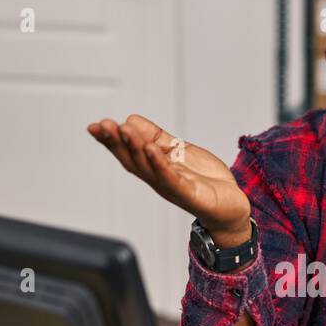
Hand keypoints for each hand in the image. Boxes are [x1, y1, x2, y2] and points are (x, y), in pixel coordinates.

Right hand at [87, 115, 251, 245]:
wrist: (231, 206)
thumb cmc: (205, 181)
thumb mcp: (179, 151)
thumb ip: (156, 137)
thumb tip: (130, 119)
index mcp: (154, 167)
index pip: (128, 152)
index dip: (111, 140)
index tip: (95, 126)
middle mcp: (158, 178)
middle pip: (132, 159)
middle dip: (116, 142)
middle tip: (103, 126)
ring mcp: (172, 187)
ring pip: (148, 167)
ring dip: (134, 148)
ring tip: (124, 130)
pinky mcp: (189, 193)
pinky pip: (171, 178)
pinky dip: (160, 164)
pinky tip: (151, 150)